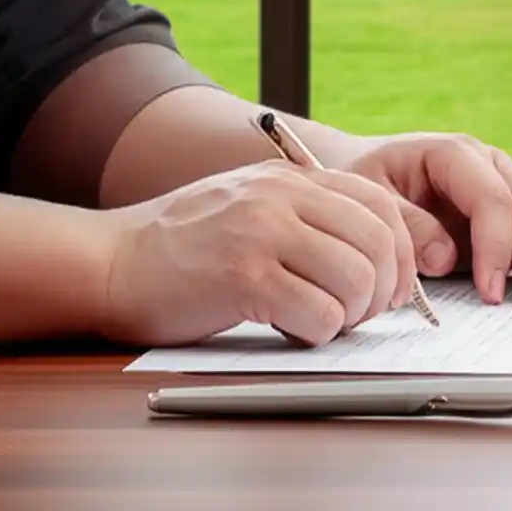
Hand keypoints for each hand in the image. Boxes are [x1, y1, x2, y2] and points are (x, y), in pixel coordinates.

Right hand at [100, 160, 417, 346]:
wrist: (109, 261)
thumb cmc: (185, 246)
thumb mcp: (253, 205)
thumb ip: (310, 216)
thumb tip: (383, 256)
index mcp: (292, 178)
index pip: (383, 206)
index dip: (402, 253)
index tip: (393, 285)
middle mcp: (281, 197)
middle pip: (379, 244)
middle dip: (385, 290)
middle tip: (363, 313)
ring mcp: (262, 233)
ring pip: (357, 280)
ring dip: (352, 315)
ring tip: (325, 321)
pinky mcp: (242, 277)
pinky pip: (320, 314)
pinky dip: (319, 333)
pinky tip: (293, 330)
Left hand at [340, 133, 511, 305]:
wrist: (370, 175)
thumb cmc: (367, 187)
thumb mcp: (370, 200)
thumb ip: (406, 225)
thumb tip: (446, 258)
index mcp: (454, 154)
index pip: (493, 199)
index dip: (497, 247)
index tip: (488, 293)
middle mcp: (491, 164)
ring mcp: (510, 184)